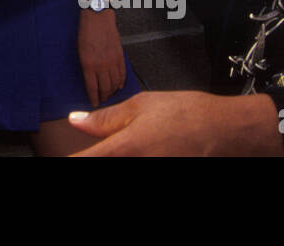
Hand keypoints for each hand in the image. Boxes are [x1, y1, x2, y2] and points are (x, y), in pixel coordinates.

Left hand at [68, 91, 283, 155]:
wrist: (225, 131)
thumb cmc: (188, 114)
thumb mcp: (141, 105)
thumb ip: (105, 118)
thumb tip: (76, 119)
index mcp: (125, 147)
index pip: (85, 161)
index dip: (69, 161)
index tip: (58, 158)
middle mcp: (137, 166)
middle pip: (100, 168)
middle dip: (93, 159)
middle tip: (97, 149)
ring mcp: (152, 174)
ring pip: (118, 171)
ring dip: (112, 160)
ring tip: (124, 148)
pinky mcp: (164, 177)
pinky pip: (139, 174)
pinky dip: (132, 162)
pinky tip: (135, 153)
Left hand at [78, 8, 126, 106]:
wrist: (98, 18)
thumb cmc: (86, 33)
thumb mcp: (80, 52)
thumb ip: (86, 67)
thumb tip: (90, 80)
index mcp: (88, 65)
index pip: (92, 88)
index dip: (94, 98)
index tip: (94, 103)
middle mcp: (101, 66)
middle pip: (105, 88)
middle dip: (103, 97)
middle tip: (102, 101)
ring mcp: (113, 62)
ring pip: (115, 83)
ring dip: (112, 92)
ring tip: (110, 95)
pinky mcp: (120, 57)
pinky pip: (122, 74)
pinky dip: (121, 82)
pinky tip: (119, 86)